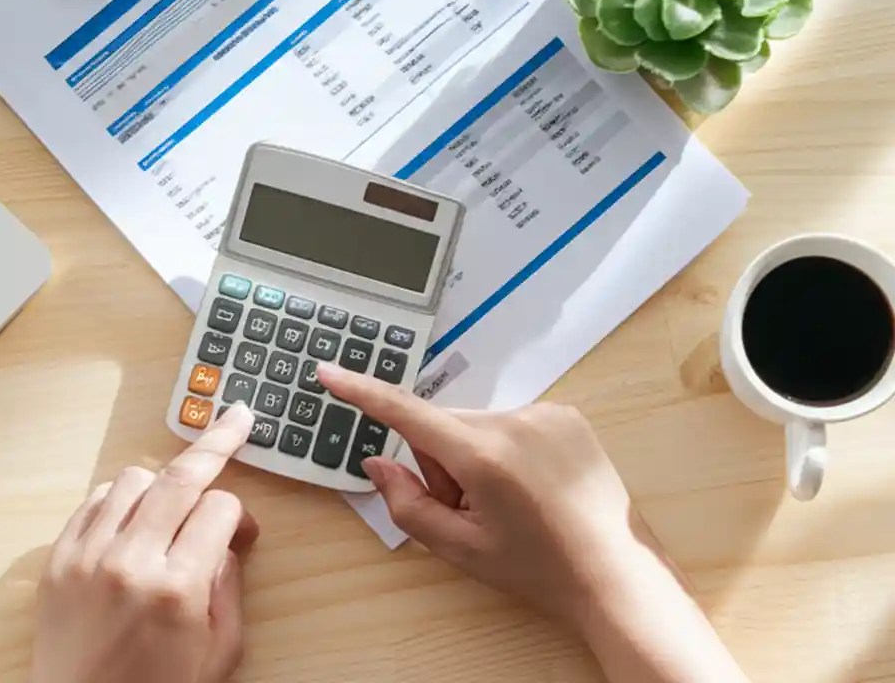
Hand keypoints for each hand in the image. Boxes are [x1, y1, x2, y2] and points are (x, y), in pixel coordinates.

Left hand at [33, 405, 258, 682]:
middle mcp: (129, 563)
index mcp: (176, 590)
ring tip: (172, 509)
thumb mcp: (218, 653)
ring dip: (162, 485)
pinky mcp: (57, 561)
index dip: (239, 516)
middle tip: (236, 421)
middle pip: (180, 477)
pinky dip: (119, 500)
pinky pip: (93, 502)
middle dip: (215, 444)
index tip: (242, 532)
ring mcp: (87, 558)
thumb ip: (229, 588)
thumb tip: (225, 540)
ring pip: (134, 479)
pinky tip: (133, 519)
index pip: (220, 510)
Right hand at [316, 363, 748, 682]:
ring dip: (474, 456)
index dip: (363, 393)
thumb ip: (407, 504)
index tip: (329, 373)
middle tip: (470, 510)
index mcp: (484, 456)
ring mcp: (545, 413)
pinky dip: (506, 448)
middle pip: (442, 426)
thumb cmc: (536, 567)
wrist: (615, 573)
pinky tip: (532, 486)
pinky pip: (510, 421)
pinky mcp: (566, 414)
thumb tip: (378, 463)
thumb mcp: (460, 548)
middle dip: (441, 462)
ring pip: (475, 424)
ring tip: (509, 503)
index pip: (407, 414)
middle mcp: (514, 421)